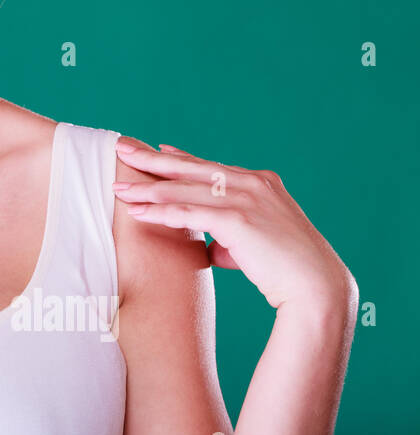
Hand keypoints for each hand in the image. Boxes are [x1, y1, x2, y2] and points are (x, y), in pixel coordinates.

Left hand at [111, 137, 352, 311]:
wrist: (316, 285)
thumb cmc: (286, 269)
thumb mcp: (256, 242)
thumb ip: (231, 237)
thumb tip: (213, 249)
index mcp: (259, 182)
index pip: (209, 166)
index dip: (179, 158)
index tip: (156, 150)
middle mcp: (251, 183)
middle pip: (189, 167)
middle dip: (151, 159)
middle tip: (122, 149)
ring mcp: (245, 198)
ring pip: (183, 189)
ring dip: (146, 190)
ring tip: (118, 189)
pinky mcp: (237, 220)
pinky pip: (188, 213)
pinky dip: (160, 212)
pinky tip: (137, 213)